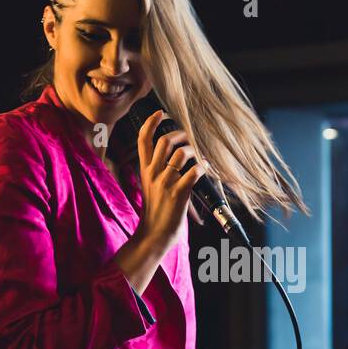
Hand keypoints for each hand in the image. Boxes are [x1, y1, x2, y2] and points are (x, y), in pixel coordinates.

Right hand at [132, 108, 205, 256]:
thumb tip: (177, 155)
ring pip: (181, 154)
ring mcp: (165, 183)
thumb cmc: (155, 212)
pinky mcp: (178, 194)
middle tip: (189, 138)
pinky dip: (202, 167)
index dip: (151, 123)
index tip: (161, 113)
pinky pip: (194, 172)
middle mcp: (153, 173)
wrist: (152, 235)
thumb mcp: (149, 186)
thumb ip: (157, 170)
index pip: (143, 139)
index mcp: (144, 170)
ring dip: (194, 151)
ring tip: (199, 157)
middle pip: (165, 141)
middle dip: (181, 134)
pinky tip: (205, 169)